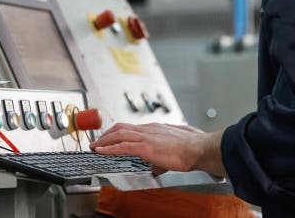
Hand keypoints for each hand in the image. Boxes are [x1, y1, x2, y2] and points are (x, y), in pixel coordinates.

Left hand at [90, 122, 225, 176]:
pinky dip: (108, 148)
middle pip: (121, 128)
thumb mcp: (175, 150)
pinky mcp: (145, 147)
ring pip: (118, 134)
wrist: (199, 149)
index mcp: (156, 129)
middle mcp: (149, 129)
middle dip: (107, 134)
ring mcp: (146, 136)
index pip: (132, 128)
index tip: (112, 137)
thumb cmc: (193, 148)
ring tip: (95, 146)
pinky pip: (121, 146)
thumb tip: (158, 167)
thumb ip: (164, 158)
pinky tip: (101, 151)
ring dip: (104, 140)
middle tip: (98, 141)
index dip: (119, 132)